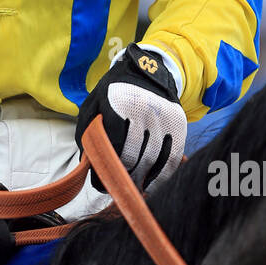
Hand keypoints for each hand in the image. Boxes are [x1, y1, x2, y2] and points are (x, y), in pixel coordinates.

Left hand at [75, 42, 186, 191]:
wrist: (146, 73)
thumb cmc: (113, 95)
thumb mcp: (93, 106)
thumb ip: (87, 134)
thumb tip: (90, 166)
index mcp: (117, 104)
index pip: (112, 147)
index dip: (107, 170)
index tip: (104, 185)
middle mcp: (142, 110)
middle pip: (135, 158)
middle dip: (127, 180)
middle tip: (121, 191)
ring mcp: (162, 117)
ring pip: (155, 161)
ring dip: (145, 181)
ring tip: (136, 191)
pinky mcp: (178, 124)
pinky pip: (172, 157)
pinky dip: (163, 175)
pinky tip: (153, 183)